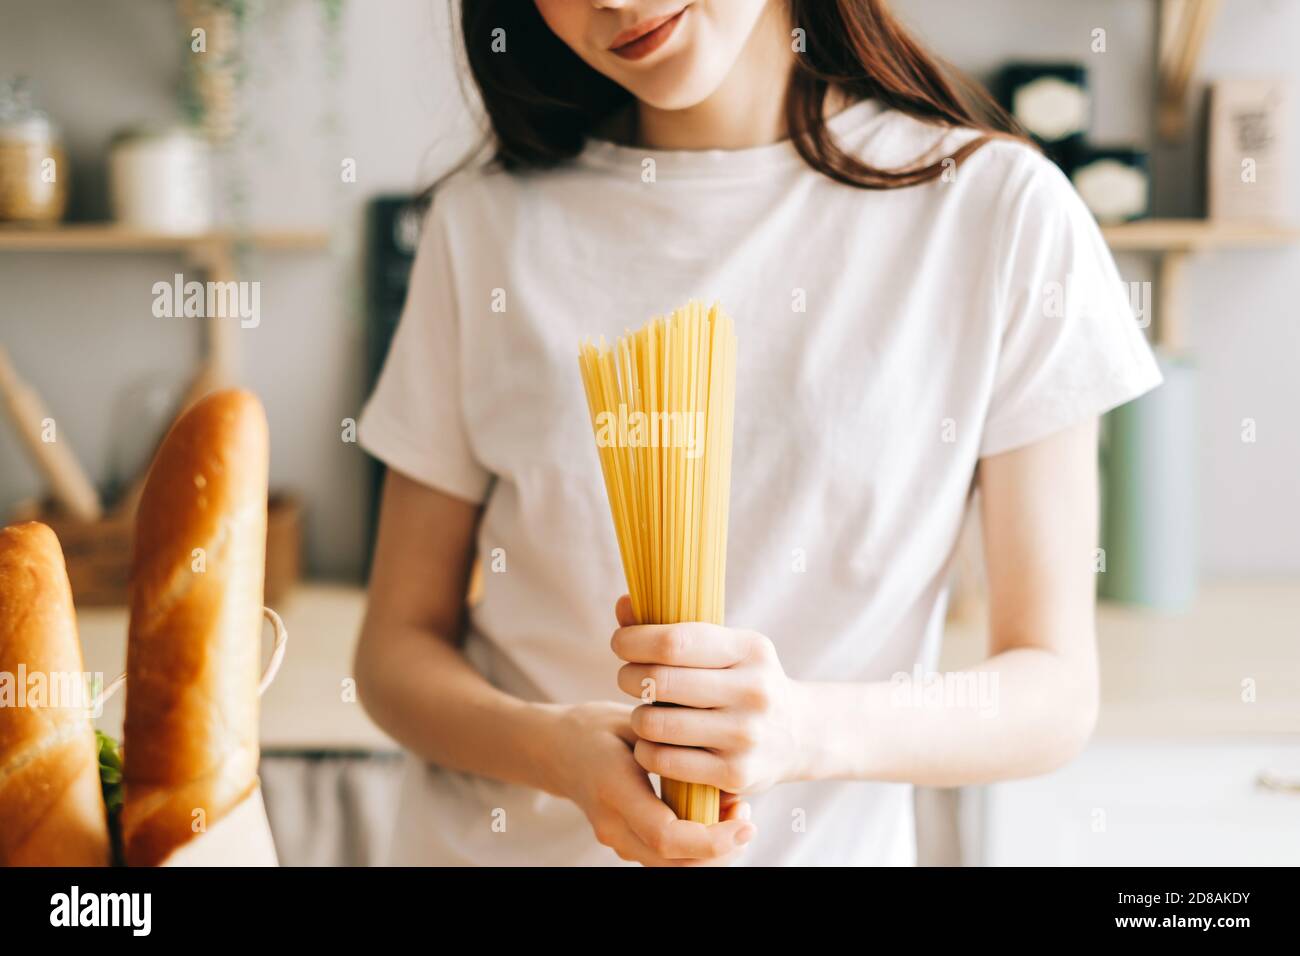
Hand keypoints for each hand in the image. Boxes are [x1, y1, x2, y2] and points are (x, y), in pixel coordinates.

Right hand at [536, 700, 755, 865]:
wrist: (553, 750)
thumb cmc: (595, 728)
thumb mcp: (634, 722)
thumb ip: (673, 743)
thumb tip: (722, 759)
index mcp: (613, 788)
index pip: (667, 835)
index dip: (712, 839)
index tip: (745, 821)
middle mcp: (612, 824)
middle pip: (675, 863)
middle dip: (721, 851)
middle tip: (746, 819)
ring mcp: (615, 839)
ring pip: (673, 867)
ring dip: (711, 851)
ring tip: (733, 814)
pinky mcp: (624, 842)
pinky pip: (666, 858)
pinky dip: (695, 847)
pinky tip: (712, 815)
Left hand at [611, 596, 807, 795]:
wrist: (799, 734)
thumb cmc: (744, 680)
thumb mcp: (725, 647)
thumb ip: (671, 628)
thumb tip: (623, 604)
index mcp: (749, 649)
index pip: (673, 641)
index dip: (634, 640)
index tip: (620, 643)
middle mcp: (752, 691)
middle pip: (660, 680)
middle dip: (629, 677)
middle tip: (630, 679)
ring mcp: (746, 735)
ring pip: (656, 723)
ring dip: (637, 716)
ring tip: (644, 712)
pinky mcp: (736, 773)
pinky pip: (665, 761)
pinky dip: (646, 750)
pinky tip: (652, 742)